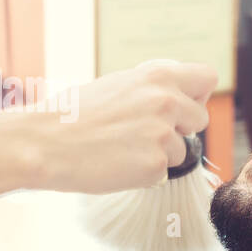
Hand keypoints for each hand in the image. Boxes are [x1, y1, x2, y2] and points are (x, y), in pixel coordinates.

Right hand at [30, 61, 216, 193]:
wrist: (44, 143)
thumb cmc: (71, 114)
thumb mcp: (116, 84)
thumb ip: (150, 88)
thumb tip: (174, 96)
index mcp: (157, 76)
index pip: (207, 77)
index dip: (196, 94)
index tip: (181, 105)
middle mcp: (167, 101)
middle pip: (201, 119)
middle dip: (181, 129)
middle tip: (147, 134)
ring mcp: (163, 135)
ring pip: (181, 150)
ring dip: (159, 154)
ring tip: (122, 149)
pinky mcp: (155, 165)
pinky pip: (162, 173)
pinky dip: (143, 174)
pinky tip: (116, 164)